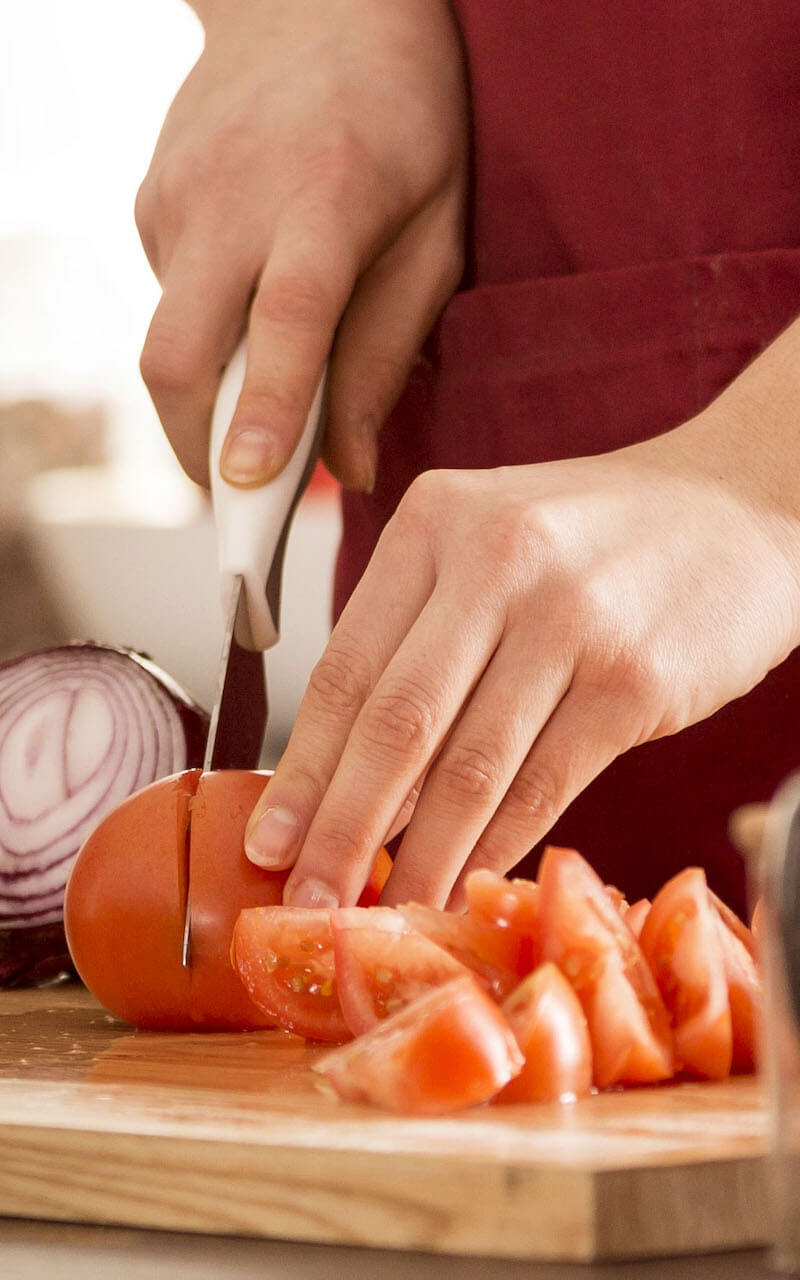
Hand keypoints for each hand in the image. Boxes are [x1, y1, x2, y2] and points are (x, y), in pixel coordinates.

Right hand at [135, 0, 466, 490]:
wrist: (313, 0)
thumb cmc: (403, 120)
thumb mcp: (436, 232)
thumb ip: (389, 351)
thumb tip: (351, 467)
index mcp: (326, 196)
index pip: (286, 315)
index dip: (266, 404)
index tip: (249, 481)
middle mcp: (233, 196)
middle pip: (178, 353)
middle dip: (196, 448)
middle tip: (238, 495)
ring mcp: (176, 196)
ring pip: (167, 338)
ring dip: (209, 392)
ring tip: (264, 381)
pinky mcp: (148, 201)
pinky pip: (169, 301)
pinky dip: (206, 334)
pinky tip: (250, 299)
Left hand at [243, 398, 799, 910]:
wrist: (742, 506)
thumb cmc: (600, 536)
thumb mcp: (492, 540)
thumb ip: (420, 634)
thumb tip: (349, 774)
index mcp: (437, 521)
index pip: (347, 665)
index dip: (301, 767)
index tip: (267, 839)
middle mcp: (497, 560)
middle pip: (395, 723)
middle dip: (340, 828)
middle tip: (306, 899)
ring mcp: (572, 619)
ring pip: (470, 768)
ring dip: (419, 855)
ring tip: (384, 911)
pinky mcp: (634, 679)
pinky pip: (545, 784)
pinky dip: (499, 844)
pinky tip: (467, 880)